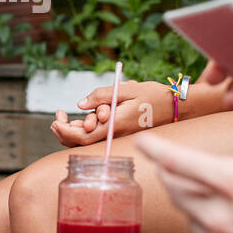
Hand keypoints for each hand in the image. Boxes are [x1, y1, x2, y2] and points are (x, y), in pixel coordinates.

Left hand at [51, 80, 170, 146]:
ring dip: (75, 130)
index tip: (56, 121)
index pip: (84, 137)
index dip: (66, 132)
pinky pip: (99, 136)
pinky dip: (87, 128)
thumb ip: (102, 96)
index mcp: (116, 125)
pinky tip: (83, 118)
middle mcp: (115, 135)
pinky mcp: (121, 134)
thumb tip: (80, 104)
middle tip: (58, 116)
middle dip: (66, 131)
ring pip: (90, 140)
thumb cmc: (153, 95)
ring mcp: (118, 136)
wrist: (176, 105)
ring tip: (66, 116)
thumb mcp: (126, 89)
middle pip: (83, 142)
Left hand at [135, 87, 232, 232]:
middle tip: (167, 162)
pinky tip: (216, 221)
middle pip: (175, 190)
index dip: (156, 148)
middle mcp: (220, 216)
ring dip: (185, 199)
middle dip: (168, 172)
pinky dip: (201, 225)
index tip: (143, 141)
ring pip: (188, 217)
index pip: (178, 162)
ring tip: (190, 187)